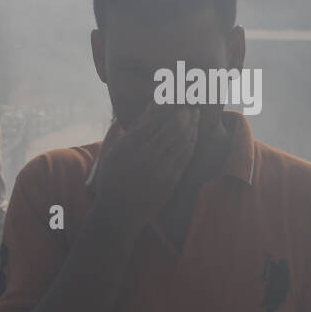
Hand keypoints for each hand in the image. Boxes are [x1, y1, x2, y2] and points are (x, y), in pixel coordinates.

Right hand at [93, 103, 198, 232]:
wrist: (120, 212)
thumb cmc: (115, 176)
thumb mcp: (116, 150)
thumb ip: (136, 127)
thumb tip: (152, 104)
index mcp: (128, 147)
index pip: (154, 120)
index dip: (168, 107)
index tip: (175, 99)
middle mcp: (144, 158)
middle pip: (171, 129)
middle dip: (184, 114)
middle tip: (191, 105)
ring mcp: (159, 170)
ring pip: (181, 142)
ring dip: (191, 126)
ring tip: (195, 115)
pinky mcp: (170, 181)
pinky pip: (184, 157)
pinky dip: (191, 142)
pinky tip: (194, 133)